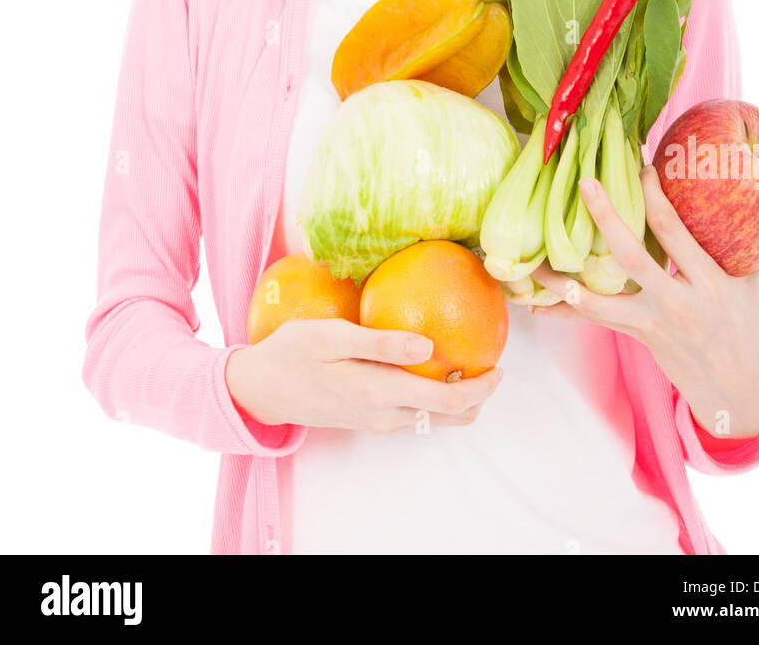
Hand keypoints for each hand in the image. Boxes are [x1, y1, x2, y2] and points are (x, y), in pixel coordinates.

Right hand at [225, 318, 503, 433]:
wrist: (259, 387)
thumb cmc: (293, 352)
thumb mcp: (331, 337)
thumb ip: (380, 342)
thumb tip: (429, 344)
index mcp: (379, 393)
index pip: (448, 401)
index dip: (481, 388)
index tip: (499, 364)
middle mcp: (383, 415)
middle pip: (448, 416)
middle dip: (478, 396)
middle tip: (492, 363)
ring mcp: (375, 421)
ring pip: (432, 417)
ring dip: (457, 398)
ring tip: (468, 362)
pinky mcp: (367, 418)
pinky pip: (413, 413)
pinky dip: (433, 397)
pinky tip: (430, 368)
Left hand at [532, 166, 758, 438]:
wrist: (739, 399)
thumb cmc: (752, 339)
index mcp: (708, 284)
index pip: (676, 232)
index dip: (655, 198)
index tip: (641, 166)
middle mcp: (676, 302)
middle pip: (632, 257)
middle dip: (607, 219)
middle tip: (585, 185)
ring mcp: (652, 322)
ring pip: (599, 301)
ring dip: (564, 282)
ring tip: (533, 264)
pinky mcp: (637, 337)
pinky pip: (595, 321)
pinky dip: (566, 310)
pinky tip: (536, 303)